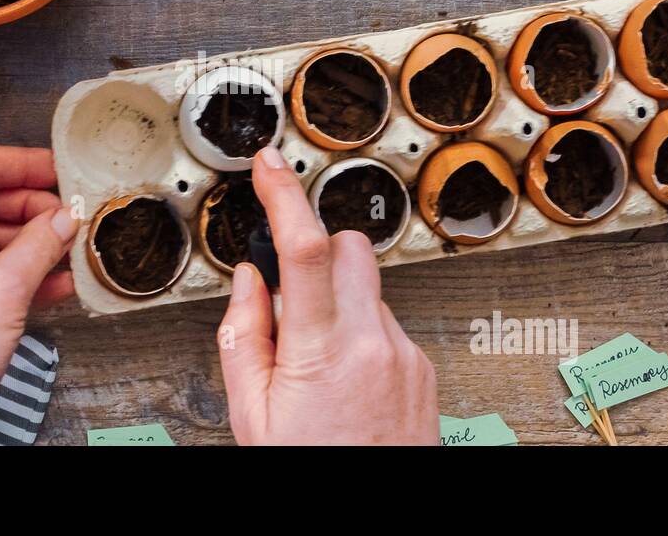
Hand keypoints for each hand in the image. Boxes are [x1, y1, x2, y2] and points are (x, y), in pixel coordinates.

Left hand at [0, 145, 77, 438]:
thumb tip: (63, 219)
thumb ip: (40, 244)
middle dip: (31, 208)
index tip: (55, 172)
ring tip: (68, 250)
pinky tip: (54, 283)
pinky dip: (17, 271)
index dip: (19, 163)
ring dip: (30, 242)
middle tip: (68, 217)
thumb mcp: (5, 287)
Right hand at [218, 146, 438, 444]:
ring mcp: (405, 354)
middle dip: (317, 251)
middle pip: (350, 247)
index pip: (305, 250)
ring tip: (314, 358)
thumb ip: (244, 336)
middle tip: (291, 290)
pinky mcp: (423, 366)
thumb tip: (250, 281)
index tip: (270, 166)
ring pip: (368, 286)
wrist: (371, 514)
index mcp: (322, 351)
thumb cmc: (311, 467)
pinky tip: (344, 378)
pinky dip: (360, 331)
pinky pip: (386, 321)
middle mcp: (374, 343)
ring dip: (337, 299)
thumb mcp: (253, 415)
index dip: (285, 196)